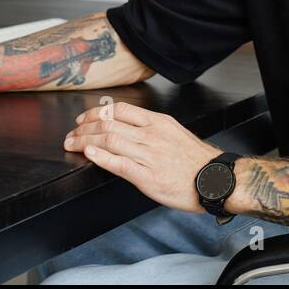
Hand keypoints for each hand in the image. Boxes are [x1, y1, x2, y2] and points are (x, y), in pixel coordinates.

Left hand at [62, 101, 222, 211]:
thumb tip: (125, 127)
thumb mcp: (174, 132)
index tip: (83, 119)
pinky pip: (120, 164)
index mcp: (158, 122)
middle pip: (109, 123)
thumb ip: (150, 129)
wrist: (216, 179)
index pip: (119, 109)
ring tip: (73, 144)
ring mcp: (149, 156)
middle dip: (84, 128)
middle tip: (71, 134)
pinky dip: (102, 157)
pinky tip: (90, 154)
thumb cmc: (196, 160)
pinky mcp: (148, 178)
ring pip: (110, 140)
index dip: (96, 112)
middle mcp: (151, 135)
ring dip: (86, 141)